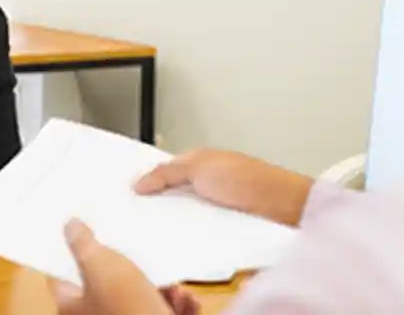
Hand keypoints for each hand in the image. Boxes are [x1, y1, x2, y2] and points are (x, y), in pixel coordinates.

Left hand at [52, 220, 199, 314]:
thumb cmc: (126, 306)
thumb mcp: (100, 265)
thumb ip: (83, 243)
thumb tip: (69, 225)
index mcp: (71, 307)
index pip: (61, 275)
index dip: (70, 250)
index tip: (85, 228)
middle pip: (106, 283)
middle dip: (130, 267)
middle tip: (141, 249)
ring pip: (140, 298)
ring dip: (162, 287)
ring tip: (174, 285)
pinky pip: (161, 311)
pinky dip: (176, 305)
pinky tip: (187, 300)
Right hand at [135, 150, 314, 226]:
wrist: (280, 207)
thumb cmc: (247, 179)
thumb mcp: (198, 167)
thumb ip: (166, 172)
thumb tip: (138, 183)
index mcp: (198, 163)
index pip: (164, 170)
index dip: (145, 179)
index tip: (122, 191)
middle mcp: (204, 184)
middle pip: (170, 194)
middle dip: (154, 202)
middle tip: (129, 215)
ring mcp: (212, 207)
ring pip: (181, 215)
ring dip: (170, 222)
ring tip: (148, 231)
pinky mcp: (221, 229)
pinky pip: (195, 232)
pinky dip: (186, 234)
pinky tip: (174, 240)